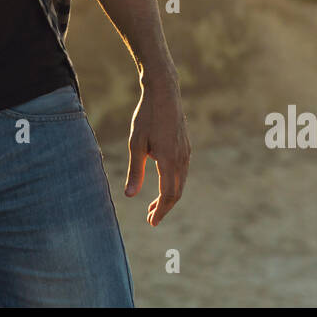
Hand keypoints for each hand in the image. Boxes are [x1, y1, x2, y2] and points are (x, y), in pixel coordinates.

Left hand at [124, 67, 189, 225]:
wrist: (164, 93)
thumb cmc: (147, 117)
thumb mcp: (136, 144)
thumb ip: (135, 171)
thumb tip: (130, 196)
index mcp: (169, 161)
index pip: (168, 195)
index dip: (160, 211)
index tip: (152, 223)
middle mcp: (181, 159)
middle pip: (177, 192)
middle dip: (164, 208)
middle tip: (151, 219)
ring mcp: (186, 152)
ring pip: (181, 182)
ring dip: (169, 196)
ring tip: (153, 205)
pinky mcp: (185, 145)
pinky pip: (182, 172)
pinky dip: (173, 183)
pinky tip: (163, 183)